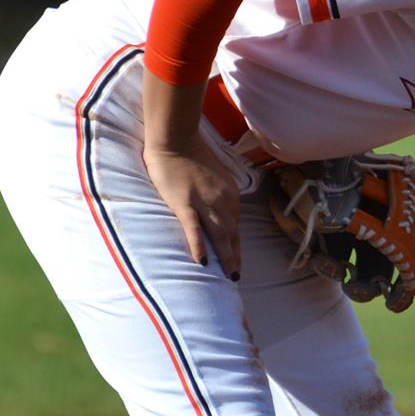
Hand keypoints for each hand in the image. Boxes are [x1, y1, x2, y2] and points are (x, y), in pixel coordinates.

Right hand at [143, 135, 242, 279]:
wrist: (176, 139)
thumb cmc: (192, 156)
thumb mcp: (215, 176)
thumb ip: (219, 193)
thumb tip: (220, 208)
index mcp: (230, 193)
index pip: (236, 224)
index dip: (237, 243)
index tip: (238, 259)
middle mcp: (222, 199)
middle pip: (231, 233)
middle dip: (235, 255)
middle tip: (236, 276)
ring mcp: (204, 201)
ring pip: (218, 234)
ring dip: (225, 256)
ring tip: (228, 275)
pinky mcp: (184, 202)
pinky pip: (194, 228)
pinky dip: (199, 245)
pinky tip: (202, 261)